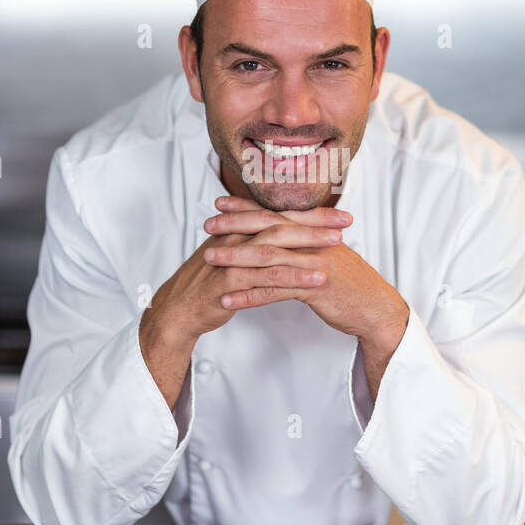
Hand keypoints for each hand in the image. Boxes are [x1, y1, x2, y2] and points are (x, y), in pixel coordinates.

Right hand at [138, 199, 355, 406]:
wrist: (178, 310)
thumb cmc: (208, 284)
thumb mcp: (234, 257)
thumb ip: (256, 245)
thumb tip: (286, 237)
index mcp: (239, 230)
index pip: (280, 215)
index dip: (311, 214)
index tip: (341, 216)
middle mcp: (235, 238)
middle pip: (280, 224)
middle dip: (315, 224)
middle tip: (346, 224)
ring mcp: (230, 259)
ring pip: (274, 249)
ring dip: (307, 247)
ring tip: (337, 249)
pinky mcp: (228, 283)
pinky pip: (264, 278)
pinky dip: (292, 278)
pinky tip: (315, 281)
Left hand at [202, 196, 408, 350]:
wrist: (376, 308)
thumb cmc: (351, 284)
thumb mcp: (329, 256)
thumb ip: (307, 243)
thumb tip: (283, 235)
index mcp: (315, 231)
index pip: (275, 213)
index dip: (246, 207)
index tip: (220, 203)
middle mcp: (314, 241)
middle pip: (267, 228)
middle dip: (234, 226)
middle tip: (207, 226)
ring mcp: (314, 263)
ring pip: (267, 257)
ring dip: (235, 258)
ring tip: (208, 260)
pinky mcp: (315, 287)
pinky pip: (275, 290)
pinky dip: (249, 295)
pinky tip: (228, 300)